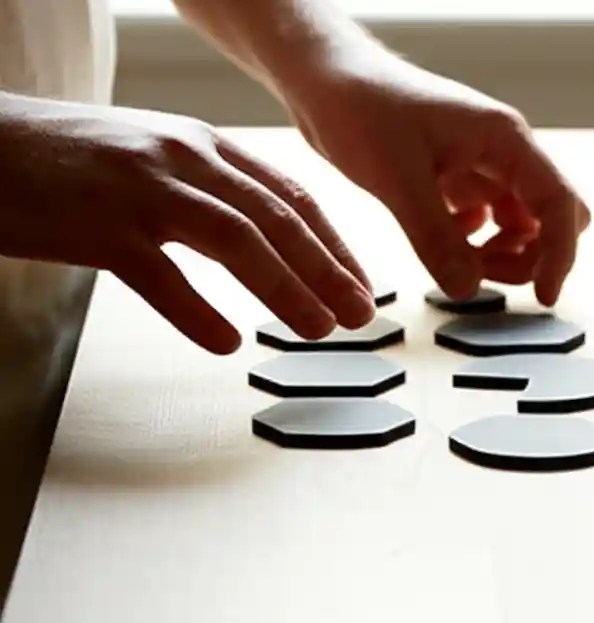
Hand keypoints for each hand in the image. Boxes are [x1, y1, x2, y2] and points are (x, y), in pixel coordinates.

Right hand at [0, 93, 375, 353]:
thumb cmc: (67, 157)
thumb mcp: (153, 155)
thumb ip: (208, 184)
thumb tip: (264, 232)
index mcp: (201, 145)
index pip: (291, 195)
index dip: (334, 243)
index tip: (361, 283)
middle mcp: (182, 160)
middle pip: (276, 218)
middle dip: (328, 270)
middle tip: (360, 315)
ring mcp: (141, 190)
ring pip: (236, 239)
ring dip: (286, 288)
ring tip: (318, 330)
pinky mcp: (98, 226)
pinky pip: (159, 275)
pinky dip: (196, 312)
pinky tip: (225, 342)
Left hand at [280, 51, 590, 305]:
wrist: (326, 80)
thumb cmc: (362, 108)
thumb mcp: (397, 179)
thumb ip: (435, 237)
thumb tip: (466, 290)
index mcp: (505, 140)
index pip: (559, 203)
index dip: (560, 254)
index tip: (544, 297)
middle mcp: (503, 152)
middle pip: (552, 216)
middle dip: (533, 255)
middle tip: (486, 274)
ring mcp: (483, 165)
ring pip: (521, 223)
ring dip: (502, 253)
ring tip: (460, 263)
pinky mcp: (458, 177)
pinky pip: (487, 221)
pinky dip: (474, 242)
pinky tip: (440, 239)